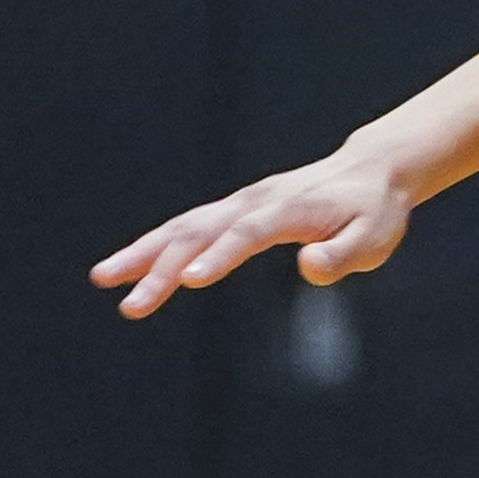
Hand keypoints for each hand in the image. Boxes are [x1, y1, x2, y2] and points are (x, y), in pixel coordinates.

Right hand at [91, 150, 414, 316]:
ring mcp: (240, 203)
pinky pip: (187, 227)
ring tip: (103, 278)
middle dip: (162, 269)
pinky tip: (126, 266)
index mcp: (289, 209)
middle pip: (202, 234)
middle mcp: (256, 202)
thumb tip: (309, 265)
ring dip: (143, 254)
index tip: (191, 282)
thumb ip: (344, 254)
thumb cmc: (374, 211)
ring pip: (183, 227)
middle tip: (131, 305)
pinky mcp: (233, 210)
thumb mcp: (374, 237)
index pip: (248, 234)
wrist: (371, 171)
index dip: (220, 256)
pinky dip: (155, 244)